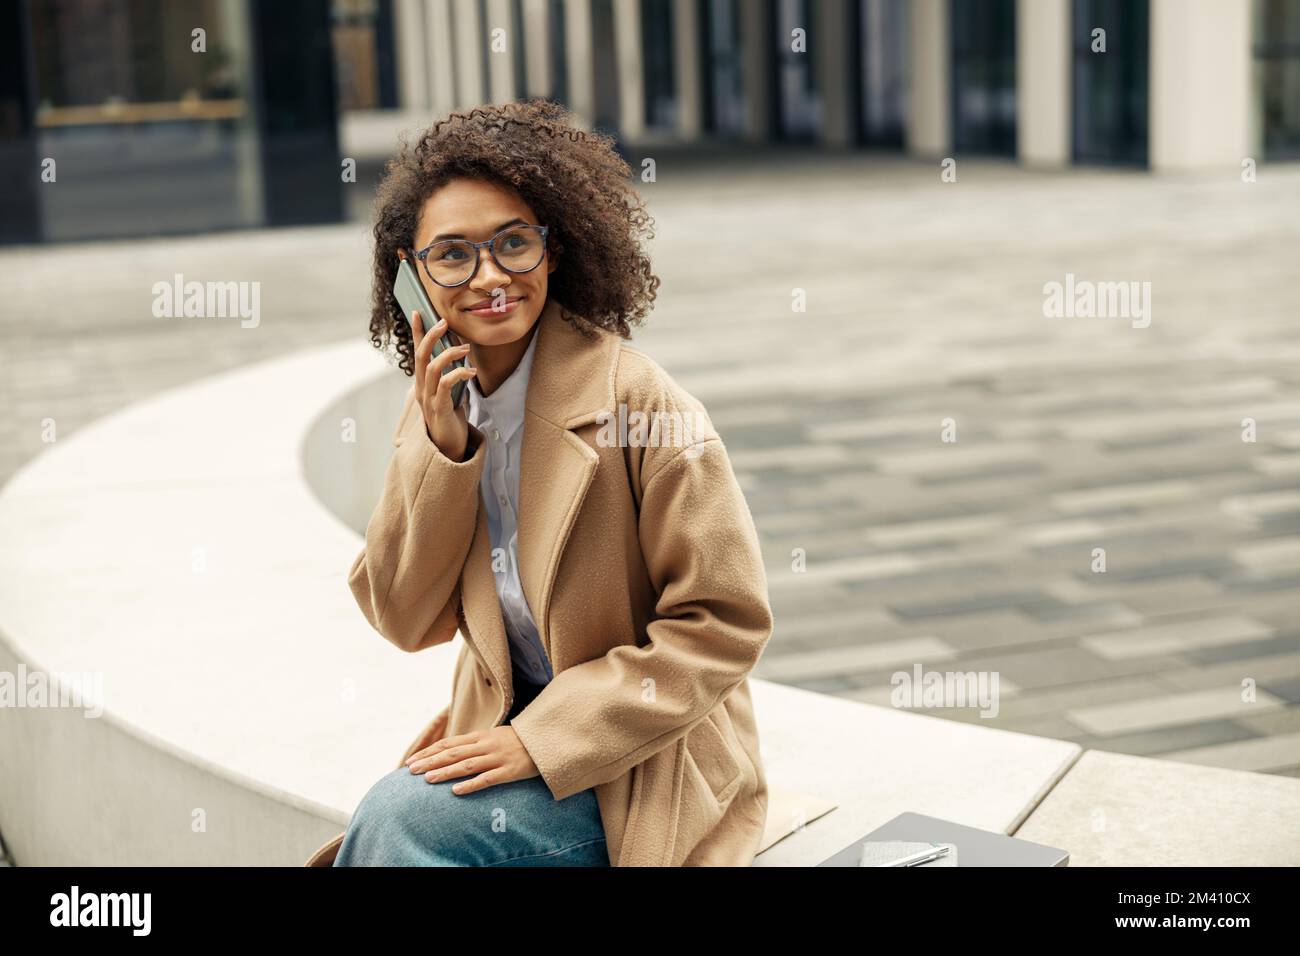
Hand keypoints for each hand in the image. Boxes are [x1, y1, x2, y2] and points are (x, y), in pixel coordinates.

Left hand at [404, 725, 539, 794]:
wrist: (547, 740)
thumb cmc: (519, 741)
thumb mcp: (495, 736)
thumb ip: (475, 743)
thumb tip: (451, 751)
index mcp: (481, 736)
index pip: (449, 744)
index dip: (429, 752)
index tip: (412, 760)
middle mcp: (486, 745)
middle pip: (452, 753)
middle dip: (430, 761)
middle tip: (410, 770)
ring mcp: (497, 758)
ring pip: (466, 765)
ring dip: (445, 772)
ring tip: (427, 779)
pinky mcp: (509, 772)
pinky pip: (487, 779)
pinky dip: (471, 785)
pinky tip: (456, 791)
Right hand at [411, 308, 476, 460]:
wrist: (448, 448)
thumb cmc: (450, 419)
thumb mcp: (449, 393)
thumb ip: (450, 375)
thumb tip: (460, 354)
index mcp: (423, 383)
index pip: (417, 353)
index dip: (416, 332)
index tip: (417, 312)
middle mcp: (421, 388)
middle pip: (421, 356)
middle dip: (431, 336)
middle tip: (444, 323)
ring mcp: (428, 399)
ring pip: (432, 368)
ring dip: (449, 354)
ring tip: (466, 349)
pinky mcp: (439, 409)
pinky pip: (445, 385)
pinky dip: (458, 374)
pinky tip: (471, 372)